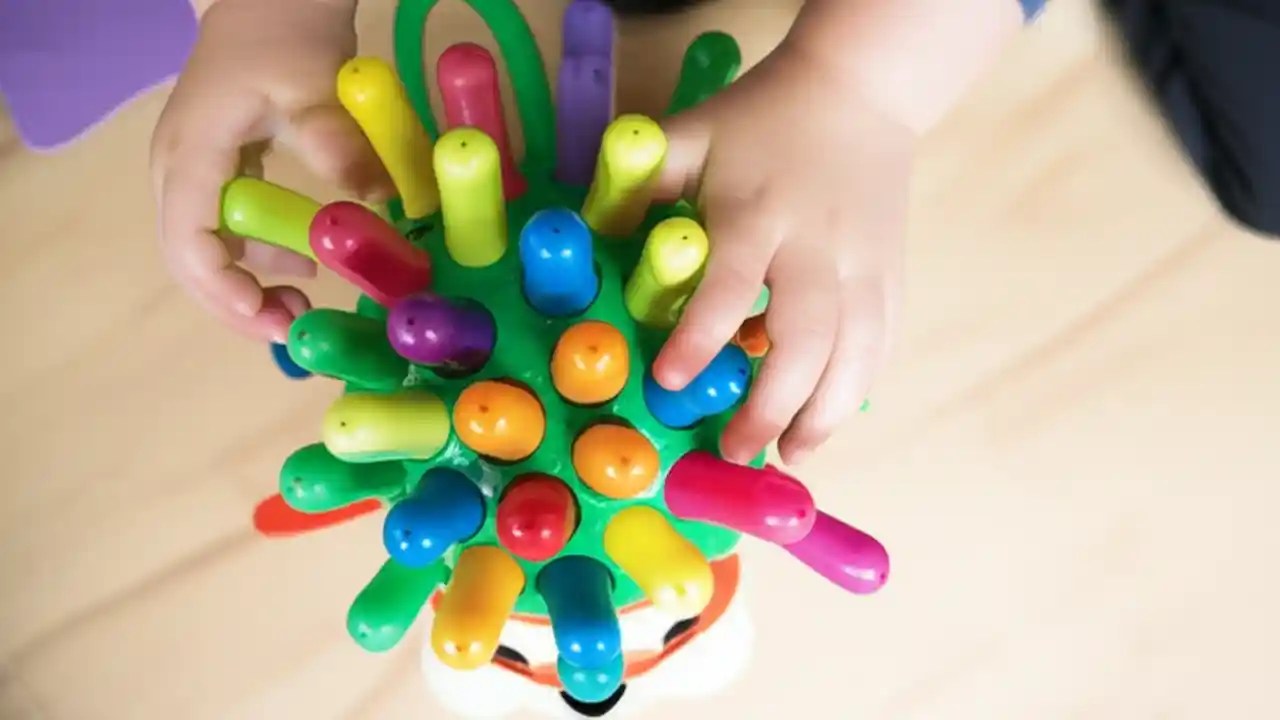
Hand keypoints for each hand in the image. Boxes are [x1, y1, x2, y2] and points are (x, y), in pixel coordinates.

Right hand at [150, 0, 392, 341]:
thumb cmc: (284, 30)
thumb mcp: (318, 88)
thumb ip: (340, 145)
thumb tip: (379, 206)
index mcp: (192, 155)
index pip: (189, 246)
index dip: (228, 295)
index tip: (277, 322)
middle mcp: (179, 170)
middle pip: (190, 260)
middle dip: (238, 303)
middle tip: (296, 330)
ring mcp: (194, 170)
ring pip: (207, 249)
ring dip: (250, 282)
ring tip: (306, 305)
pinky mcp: (217, 168)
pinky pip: (227, 228)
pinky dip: (260, 254)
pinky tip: (304, 262)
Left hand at [654, 47, 912, 465]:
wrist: (861, 87)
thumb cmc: (761, 117)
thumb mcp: (690, 134)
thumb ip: (639, 181)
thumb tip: (578, 232)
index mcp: (758, 211)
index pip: (732, 284)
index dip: (700, 338)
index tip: (670, 384)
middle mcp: (817, 245)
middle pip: (805, 337)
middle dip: (772, 405)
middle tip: (736, 451)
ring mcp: (864, 263)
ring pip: (856, 353)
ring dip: (824, 414)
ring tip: (790, 457)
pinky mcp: (893, 274)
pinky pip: (882, 344)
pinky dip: (858, 389)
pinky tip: (830, 419)